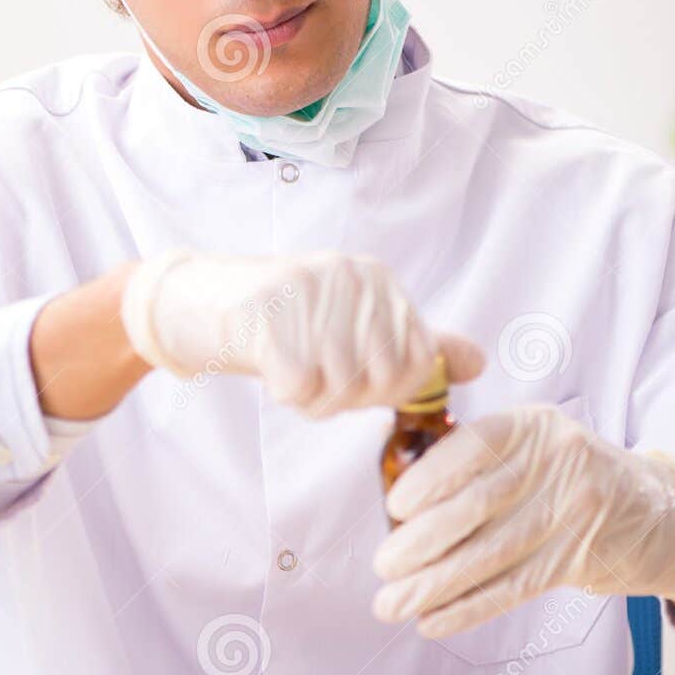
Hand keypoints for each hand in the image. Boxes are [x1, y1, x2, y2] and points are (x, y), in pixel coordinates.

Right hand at [119, 248, 483, 417]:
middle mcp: (351, 275)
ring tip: (287, 367)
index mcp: (379, 279)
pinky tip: (269, 367)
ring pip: (338, 388)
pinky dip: (285, 393)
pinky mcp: (268, 313)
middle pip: (377, 381)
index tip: (341, 369)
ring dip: (312, 399)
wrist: (195, 302)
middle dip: (343, 397)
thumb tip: (479, 364)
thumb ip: (414, 345)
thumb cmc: (280, 322)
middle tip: (310, 373)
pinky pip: (300, 388)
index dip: (377, 388)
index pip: (412, 366)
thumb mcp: (352, 325)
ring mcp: (309, 290)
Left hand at [371, 403, 674, 637]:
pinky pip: (514, 588)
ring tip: (392, 602)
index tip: (394, 509)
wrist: (657, 510)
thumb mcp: (531, 444)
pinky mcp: (582, 557)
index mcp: (530, 425)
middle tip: (382, 565)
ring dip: (434, 584)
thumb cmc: (567, 475)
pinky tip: (433, 619)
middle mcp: (556, 462)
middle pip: (476, 506)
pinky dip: (468, 607)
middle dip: (421, 542)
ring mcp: (575, 511)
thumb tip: (397, 501)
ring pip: (490, 555)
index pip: (471, 447)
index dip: (428, 479)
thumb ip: (476, 459)